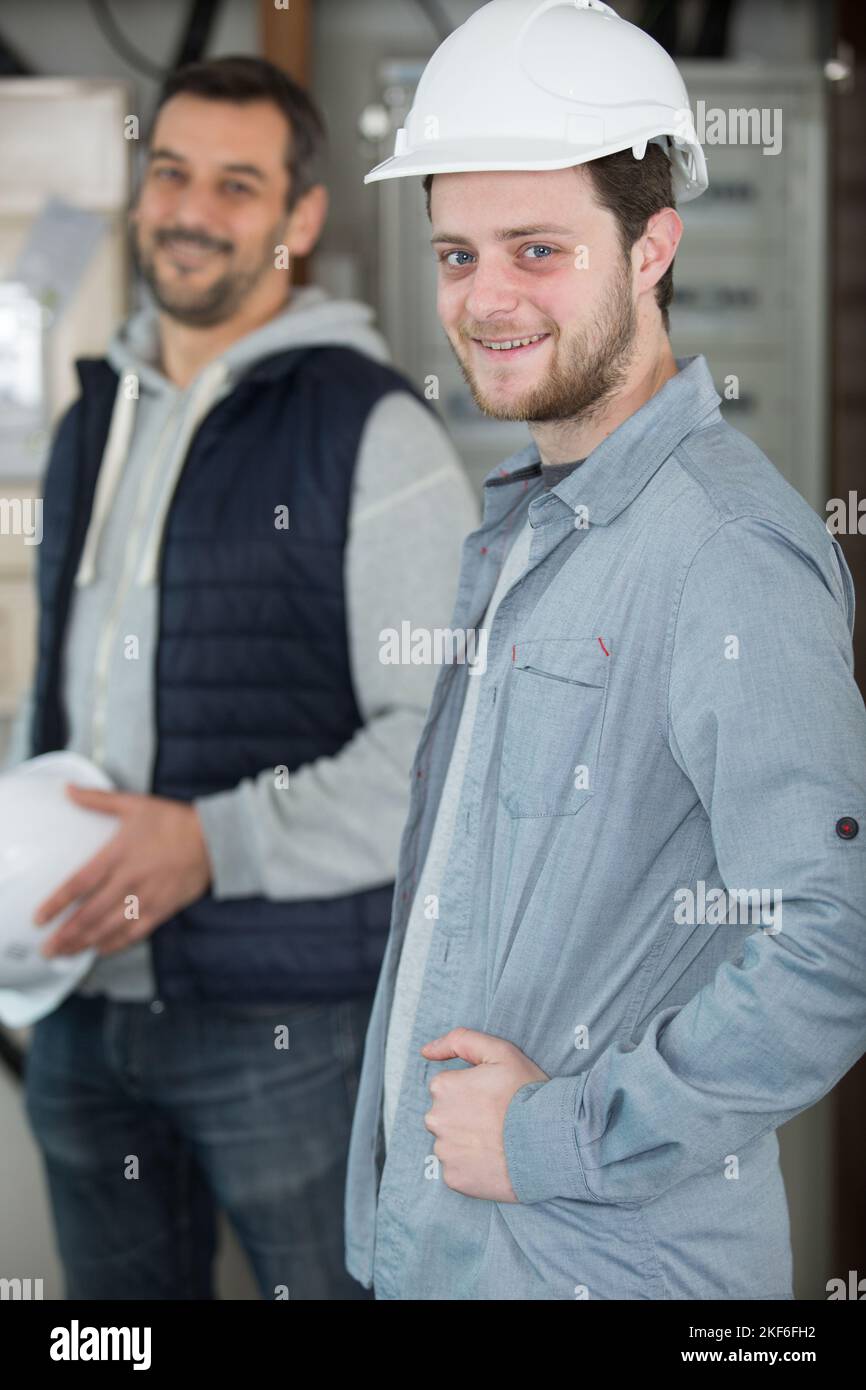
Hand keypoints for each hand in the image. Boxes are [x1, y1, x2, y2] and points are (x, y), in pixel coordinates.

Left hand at [33, 786, 212, 958]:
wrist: (214, 838)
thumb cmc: (173, 820)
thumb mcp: (134, 804)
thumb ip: (97, 800)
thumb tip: (68, 790)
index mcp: (118, 854)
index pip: (80, 884)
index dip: (57, 903)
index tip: (40, 917)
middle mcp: (130, 879)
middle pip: (91, 914)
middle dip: (66, 934)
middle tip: (47, 948)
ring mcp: (147, 897)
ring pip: (110, 927)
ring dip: (86, 943)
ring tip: (67, 953)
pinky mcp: (163, 908)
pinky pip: (135, 932)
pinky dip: (116, 943)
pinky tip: (101, 949)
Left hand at [421, 1026, 548, 1201]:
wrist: (550, 1142)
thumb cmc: (527, 1094)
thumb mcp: (500, 1052)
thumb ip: (460, 1040)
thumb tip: (426, 1051)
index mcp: (442, 1087)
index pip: (448, 1088)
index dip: (474, 1091)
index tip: (495, 1098)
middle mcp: (435, 1119)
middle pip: (446, 1116)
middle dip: (467, 1116)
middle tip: (499, 1120)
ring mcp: (444, 1151)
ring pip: (451, 1143)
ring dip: (469, 1142)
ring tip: (500, 1142)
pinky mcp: (454, 1179)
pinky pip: (458, 1170)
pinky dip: (473, 1167)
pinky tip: (495, 1160)